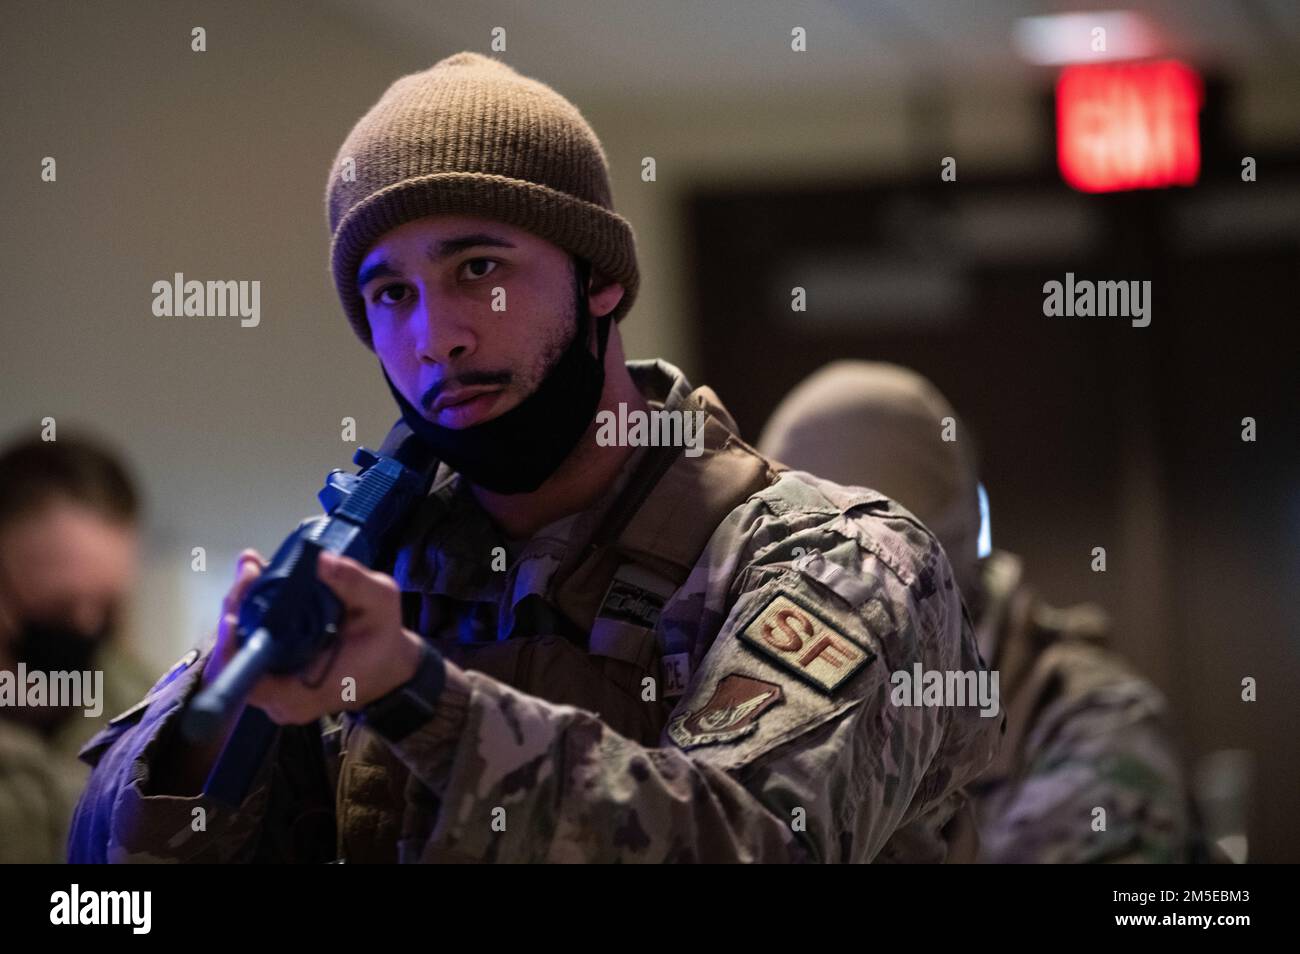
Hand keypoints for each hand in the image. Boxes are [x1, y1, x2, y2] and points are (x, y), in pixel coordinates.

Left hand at [202, 549, 424, 725]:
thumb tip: (320, 560)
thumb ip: (354, 583)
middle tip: (251, 567)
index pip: (245, 673)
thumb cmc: (384, 639)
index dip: (234, 637)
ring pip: (240, 649)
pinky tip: (258, 583)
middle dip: (239, 606)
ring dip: (242, 607)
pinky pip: (250, 646)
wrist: (389, 665)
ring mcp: (272, 691)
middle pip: (236, 655)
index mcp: (299, 692)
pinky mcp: (272, 677)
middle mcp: (278, 699)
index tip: (239, 598)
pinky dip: (251, 614)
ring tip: (254, 569)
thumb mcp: (382, 603)